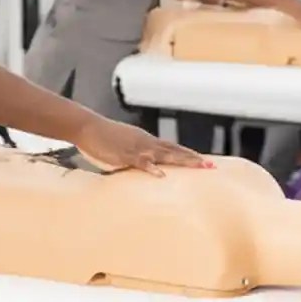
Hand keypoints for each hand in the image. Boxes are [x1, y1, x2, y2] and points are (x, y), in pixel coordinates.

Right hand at [73, 116, 208, 176]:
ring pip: (165, 154)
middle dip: (193, 158)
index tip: (204, 161)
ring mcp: (137, 148)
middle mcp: (147, 142)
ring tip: (199, 166)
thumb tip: (143, 167)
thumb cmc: (103, 138)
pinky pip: (141, 162)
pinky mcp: (125, 155)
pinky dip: (152, 168)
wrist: (88, 127)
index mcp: (147, 140)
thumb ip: (136, 156)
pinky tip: (162, 175)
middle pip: (175, 150)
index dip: (189, 154)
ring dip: (183, 161)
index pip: (173, 147)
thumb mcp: (124, 146)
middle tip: (211, 166)